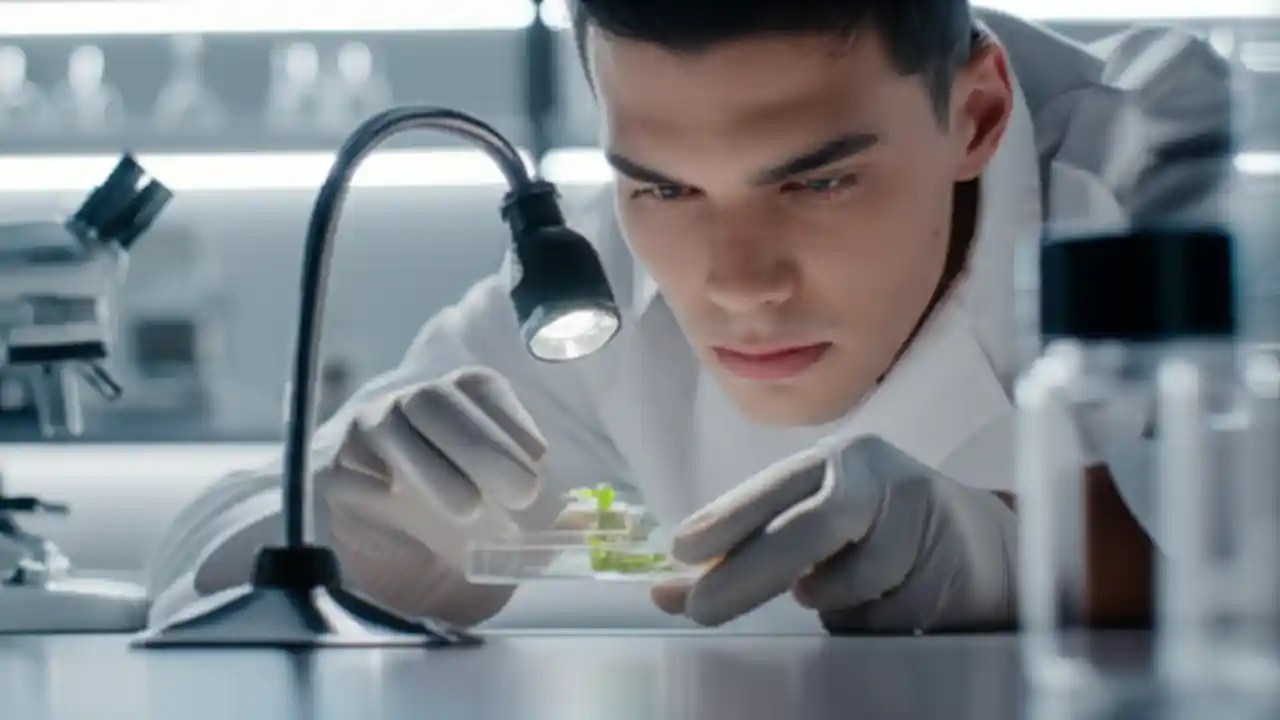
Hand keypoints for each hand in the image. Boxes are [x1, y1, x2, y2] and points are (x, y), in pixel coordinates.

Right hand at [313, 367, 548, 624]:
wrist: (395, 558)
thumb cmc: (465, 522)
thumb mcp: (513, 520)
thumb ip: (551, 516)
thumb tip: (595, 523)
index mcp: (464, 401)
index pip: (483, 390)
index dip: (511, 422)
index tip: (539, 462)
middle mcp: (416, 404)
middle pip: (439, 401)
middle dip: (482, 445)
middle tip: (521, 493)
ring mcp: (371, 429)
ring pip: (394, 425)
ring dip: (434, 467)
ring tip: (468, 510)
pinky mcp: (336, 464)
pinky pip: (350, 459)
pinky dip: (371, 474)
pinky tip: (392, 496)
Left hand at [653, 436, 1016, 632]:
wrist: (985, 544)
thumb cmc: (879, 532)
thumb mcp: (814, 527)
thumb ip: (744, 552)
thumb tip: (665, 591)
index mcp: (836, 459)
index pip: (772, 488)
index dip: (725, 518)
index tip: (680, 551)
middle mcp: (877, 477)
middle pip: (804, 531)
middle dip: (746, 574)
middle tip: (700, 610)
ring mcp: (918, 517)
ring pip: (844, 584)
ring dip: (830, 602)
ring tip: (853, 585)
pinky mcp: (949, 563)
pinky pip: (882, 615)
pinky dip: (869, 618)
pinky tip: (894, 597)